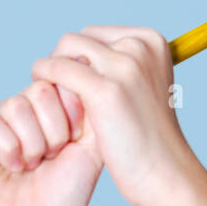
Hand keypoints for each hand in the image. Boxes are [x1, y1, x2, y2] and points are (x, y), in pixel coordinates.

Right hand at [0, 75, 102, 205]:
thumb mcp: (92, 146)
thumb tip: (85, 67)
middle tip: (52, 157)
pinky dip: (8, 150)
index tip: (74, 140)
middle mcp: (22, 110)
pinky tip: (12, 169)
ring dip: (32, 144)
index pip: (60, 80)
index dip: (71, 112)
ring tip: (33, 165)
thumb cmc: (68, 191)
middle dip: (54, 131)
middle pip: (39, 91)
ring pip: (15, 106)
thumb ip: (92, 108)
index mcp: (50, 107)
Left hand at [29, 26, 197, 205]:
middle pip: (79, 39)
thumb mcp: (143, 87)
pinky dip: (44, 78)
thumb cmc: (149, 135)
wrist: (163, 171)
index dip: (79, 59)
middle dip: (64, 62)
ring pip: (65, 49)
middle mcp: (140, 47)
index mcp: (152, 42)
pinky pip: (58, 69)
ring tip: (52, 96)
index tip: (75, 84)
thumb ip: (119, 64)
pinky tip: (42, 97)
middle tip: (60, 93)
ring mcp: (124, 66)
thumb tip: (79, 50)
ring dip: (52, 69)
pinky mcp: (105, 89)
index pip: (96, 35)